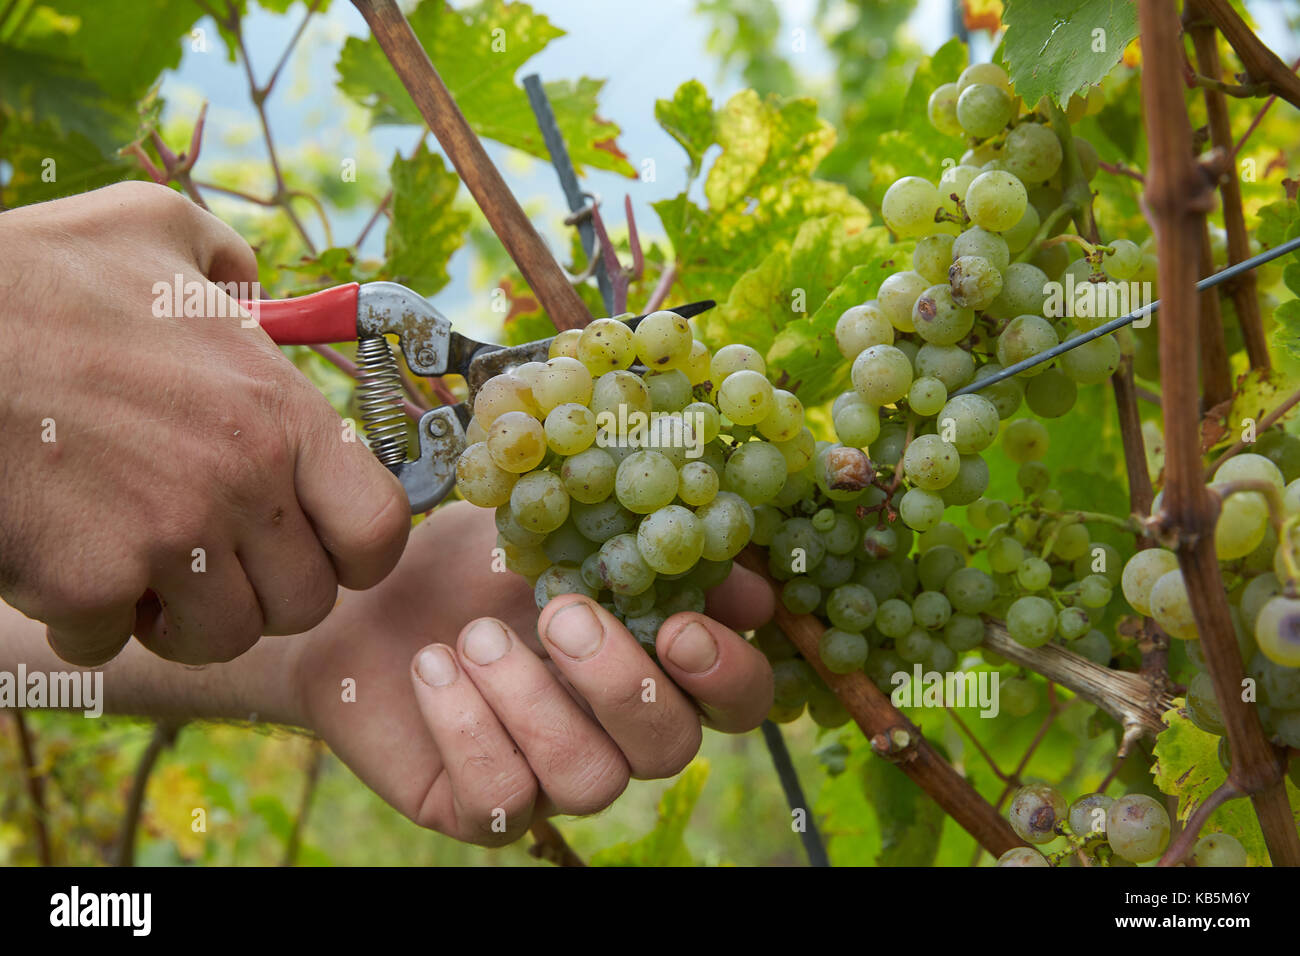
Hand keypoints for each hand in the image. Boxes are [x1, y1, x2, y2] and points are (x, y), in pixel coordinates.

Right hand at [0, 182, 409, 665]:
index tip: (323, 549)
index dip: (358, 555)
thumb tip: (251, 286)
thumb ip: (226, 262)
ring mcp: (168, 538)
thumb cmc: (31, 280)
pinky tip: (64, 567)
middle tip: (215, 559)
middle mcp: (242, 481)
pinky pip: (112, 641)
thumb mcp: (151, 230)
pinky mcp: (87, 583)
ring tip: (145, 568)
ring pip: (219, 637)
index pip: (378, 530)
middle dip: (263, 592)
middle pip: (305, 602)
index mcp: (277, 411)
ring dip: (186, 618)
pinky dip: (90, 622)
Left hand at [290, 501, 774, 845]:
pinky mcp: (480, 808)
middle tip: (562, 614)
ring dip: (533, 701)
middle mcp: (614, 734)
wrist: (361, 600)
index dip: (728, 675)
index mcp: (651, 665)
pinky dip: (468, 729)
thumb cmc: (467, 565)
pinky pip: (502, 800)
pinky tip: (433, 668)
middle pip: (671, 749)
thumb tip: (748, 578)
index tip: (681, 626)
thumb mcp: (551, 528)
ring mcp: (550, 778)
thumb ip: (638, 543)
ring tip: (476, 636)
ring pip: (591, 781)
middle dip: (623, 682)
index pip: (736, 700)